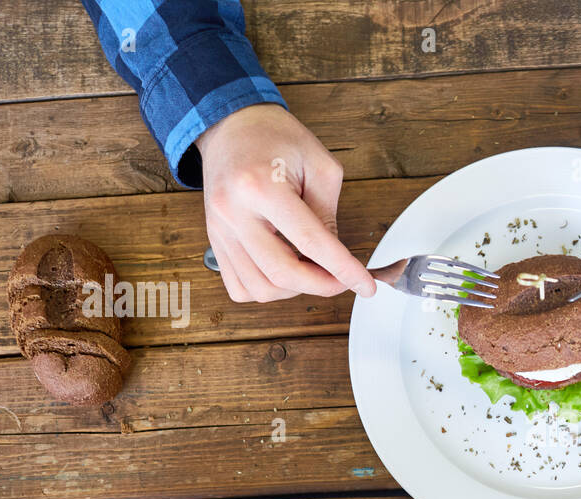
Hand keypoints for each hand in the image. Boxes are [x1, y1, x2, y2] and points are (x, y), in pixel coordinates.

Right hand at [196, 103, 374, 301]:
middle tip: (343, 279)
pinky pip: (240, 287)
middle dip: (322, 285)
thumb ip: (328, 214)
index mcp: (261, 186)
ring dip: (295, 289)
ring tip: (312, 269)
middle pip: (282, 273)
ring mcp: (219, 229)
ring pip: (261, 288)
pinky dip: (268, 290)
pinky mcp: (215, 241)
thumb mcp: (319, 165)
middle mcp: (234, 212)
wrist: (231, 127)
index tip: (366, 286)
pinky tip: (285, 269)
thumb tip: (336, 260)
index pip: (310, 242)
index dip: (343, 269)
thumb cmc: (276, 138)